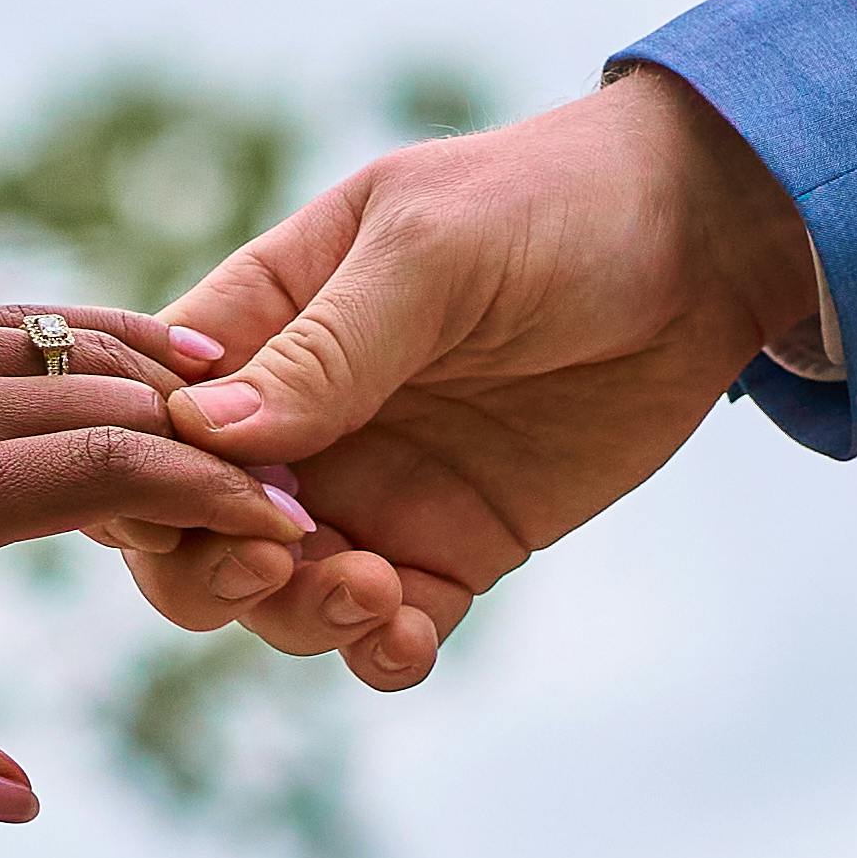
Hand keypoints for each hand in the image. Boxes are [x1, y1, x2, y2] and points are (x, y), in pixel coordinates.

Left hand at [0, 303, 310, 820]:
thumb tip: (25, 807)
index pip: (111, 473)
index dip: (216, 502)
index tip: (291, 544)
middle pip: (124, 406)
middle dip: (230, 455)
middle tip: (315, 509)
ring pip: (87, 348)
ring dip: (184, 392)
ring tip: (270, 440)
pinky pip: (30, 319)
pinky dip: (113, 340)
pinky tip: (166, 365)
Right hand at [114, 68, 818, 687]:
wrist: (706, 246)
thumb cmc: (552, 204)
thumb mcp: (433, 252)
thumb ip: (329, 347)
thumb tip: (207, 433)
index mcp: (259, 321)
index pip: (150, 416)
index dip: (151, 473)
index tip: (221, 490)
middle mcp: (296, 417)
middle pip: (185, 529)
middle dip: (209, 567)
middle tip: (285, 556)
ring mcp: (371, 489)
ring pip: (275, 597)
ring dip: (299, 616)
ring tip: (378, 590)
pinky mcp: (452, 546)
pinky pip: (386, 629)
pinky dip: (380, 652)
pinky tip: (410, 635)